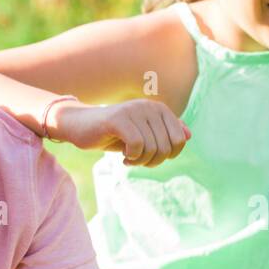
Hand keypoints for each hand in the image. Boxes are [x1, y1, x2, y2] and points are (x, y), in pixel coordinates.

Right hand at [52, 99, 190, 166]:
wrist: (80, 126)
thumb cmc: (114, 133)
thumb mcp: (143, 134)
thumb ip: (166, 133)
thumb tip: (188, 135)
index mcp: (159, 109)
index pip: (180, 140)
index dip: (168, 155)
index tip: (151, 155)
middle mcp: (150, 106)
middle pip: (166, 147)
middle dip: (153, 161)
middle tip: (138, 159)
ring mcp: (134, 111)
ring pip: (152, 149)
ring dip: (141, 161)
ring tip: (130, 158)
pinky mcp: (119, 119)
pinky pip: (137, 146)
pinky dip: (132, 157)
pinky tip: (123, 156)